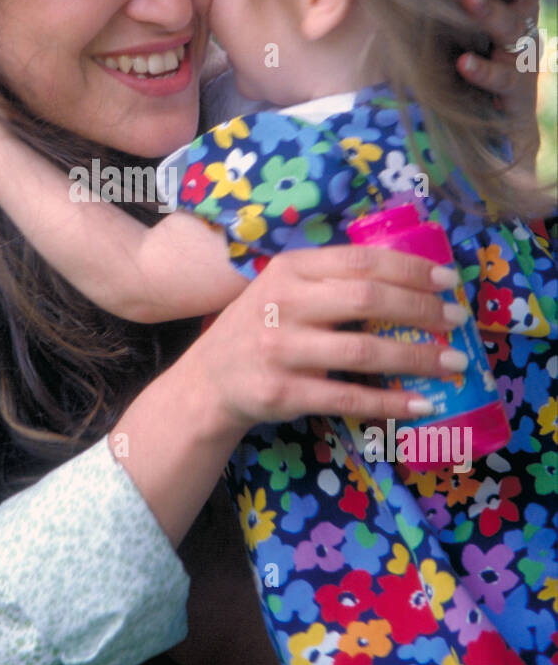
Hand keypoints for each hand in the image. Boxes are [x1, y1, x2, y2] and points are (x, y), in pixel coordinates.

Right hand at [188, 243, 469, 433]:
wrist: (208, 382)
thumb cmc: (258, 328)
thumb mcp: (283, 288)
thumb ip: (329, 279)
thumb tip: (407, 278)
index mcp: (290, 270)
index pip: (360, 261)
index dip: (410, 269)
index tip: (447, 280)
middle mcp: (284, 304)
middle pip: (368, 300)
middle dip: (422, 309)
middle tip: (456, 319)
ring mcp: (282, 350)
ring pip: (364, 351)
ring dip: (417, 357)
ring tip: (453, 362)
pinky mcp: (283, 392)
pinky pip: (348, 396)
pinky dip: (390, 402)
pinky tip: (422, 404)